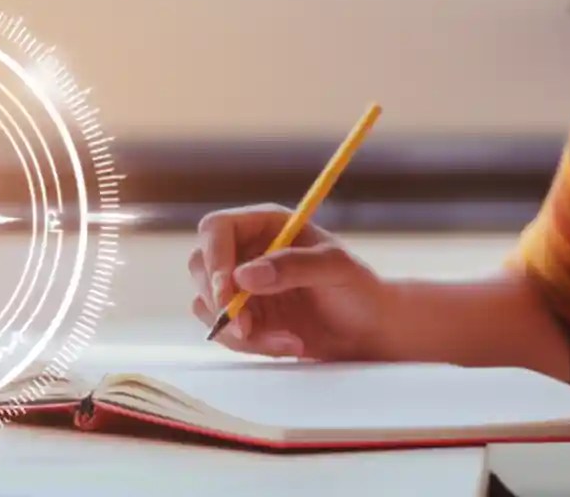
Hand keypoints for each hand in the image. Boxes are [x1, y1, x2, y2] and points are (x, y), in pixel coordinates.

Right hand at [189, 203, 391, 360]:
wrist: (369, 332)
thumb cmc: (359, 291)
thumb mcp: (337, 270)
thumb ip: (293, 266)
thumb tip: (244, 276)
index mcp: (265, 225)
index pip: (216, 229)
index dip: (213, 257)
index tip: (226, 292)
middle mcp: (245, 250)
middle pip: (200, 265)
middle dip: (220, 301)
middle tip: (248, 329)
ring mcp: (239, 285)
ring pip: (206, 303)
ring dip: (240, 331)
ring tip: (288, 340)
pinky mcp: (241, 316)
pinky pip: (223, 331)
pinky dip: (250, 345)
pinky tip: (287, 343)